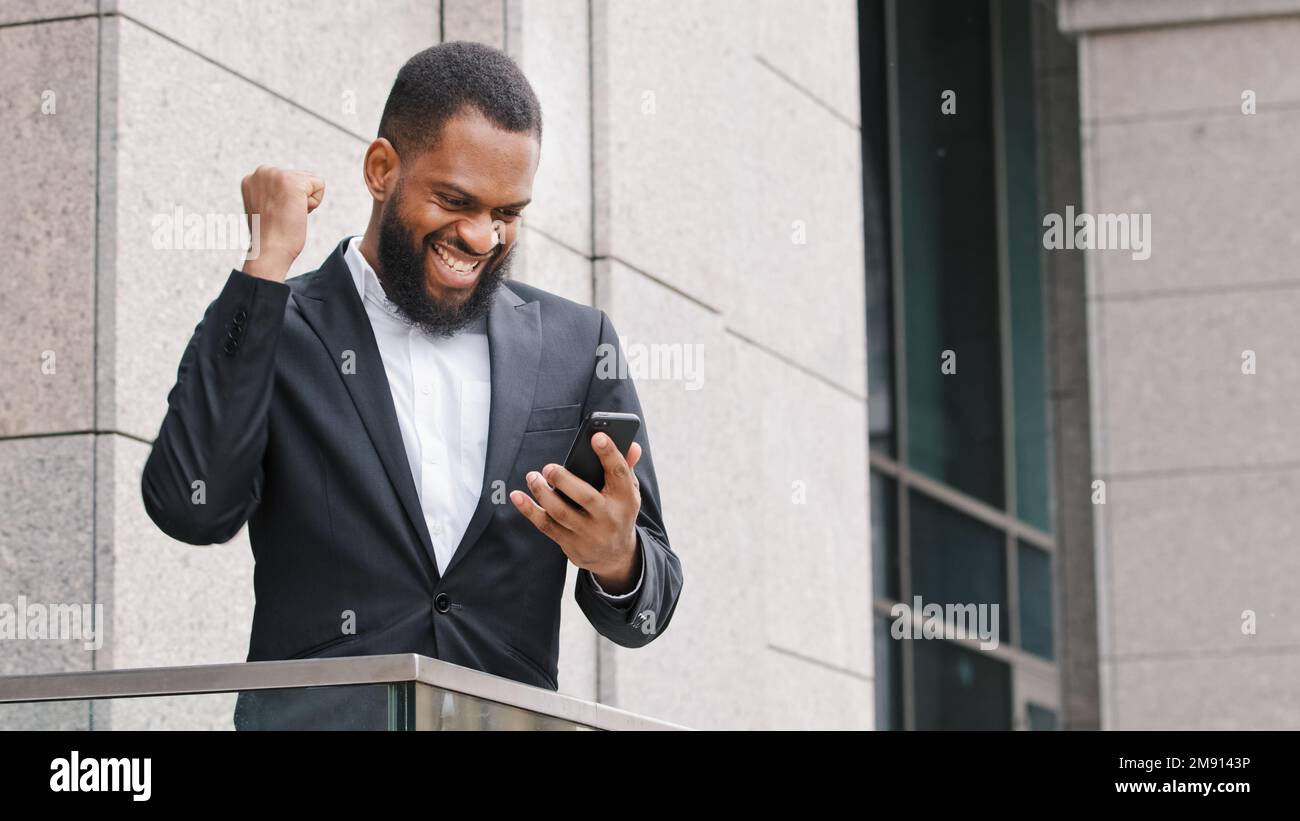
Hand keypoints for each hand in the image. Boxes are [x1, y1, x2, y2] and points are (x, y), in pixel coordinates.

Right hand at [239, 165, 325, 281]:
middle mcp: (262, 171)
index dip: (286, 200)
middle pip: (300, 177)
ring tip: (288, 215)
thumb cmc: (268, 237)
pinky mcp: (293, 181)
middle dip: (297, 199)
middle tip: (282, 216)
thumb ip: (271, 194)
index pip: (286, 179)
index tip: (273, 215)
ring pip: (310, 181)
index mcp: (252, 178)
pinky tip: (297, 213)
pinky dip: (314, 203)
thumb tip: (286, 193)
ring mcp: (277, 174)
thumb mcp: (263, 208)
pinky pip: (320, 185)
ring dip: (305, 202)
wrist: (268, 251)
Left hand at [511, 433, 643, 592]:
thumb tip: (632, 444)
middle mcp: (607, 517)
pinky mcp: (570, 543)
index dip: (609, 454)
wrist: (615, 556)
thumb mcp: (629, 492)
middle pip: (586, 497)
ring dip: (543, 493)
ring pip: (561, 513)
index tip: (597, 437)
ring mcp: (588, 533)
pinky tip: (518, 496)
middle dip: (564, 480)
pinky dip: (529, 511)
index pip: (619, 473)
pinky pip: (546, 526)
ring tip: (532, 477)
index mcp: (625, 499)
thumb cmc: (618, 512)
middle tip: (549, 468)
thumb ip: (626, 466)